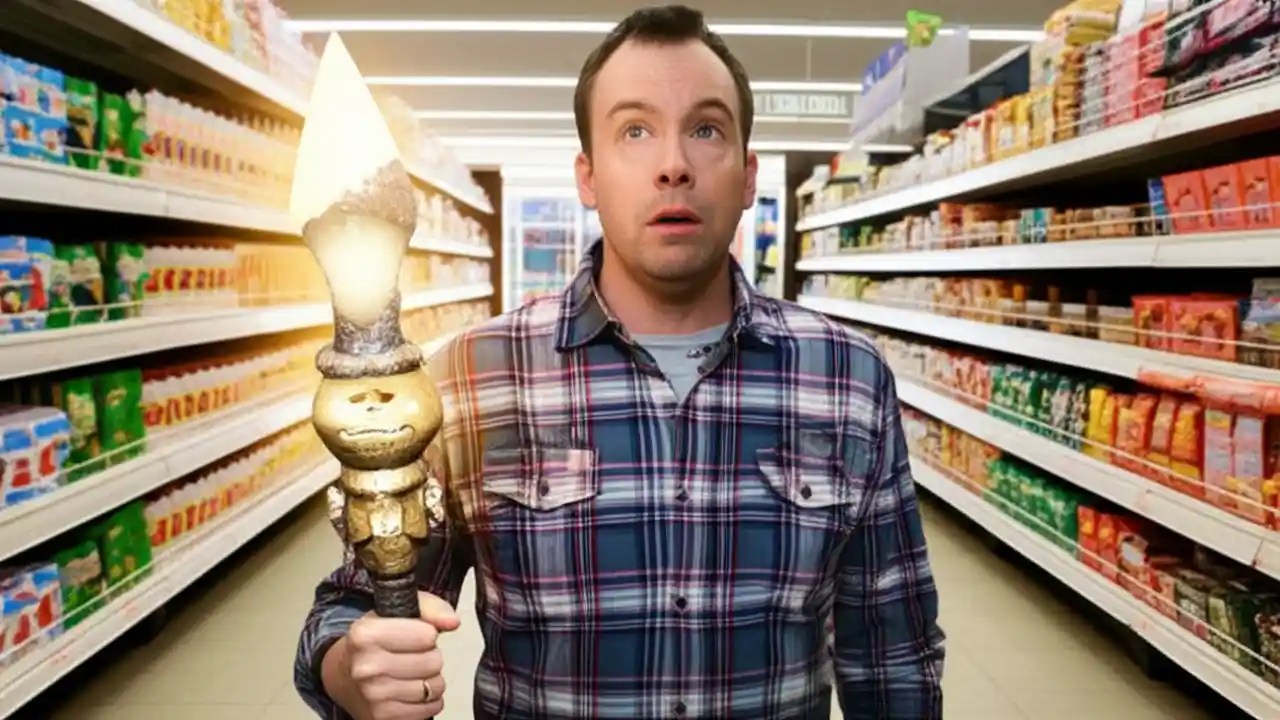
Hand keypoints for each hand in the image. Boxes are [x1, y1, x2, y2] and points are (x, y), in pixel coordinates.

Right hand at [343, 592, 460, 719]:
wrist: (343, 676)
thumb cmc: (376, 641)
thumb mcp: (397, 611)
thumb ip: (431, 608)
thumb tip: (452, 622)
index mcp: (366, 635)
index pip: (427, 635)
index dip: (427, 634)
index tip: (415, 636)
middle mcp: (366, 667)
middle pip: (433, 662)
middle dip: (431, 657)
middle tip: (414, 656)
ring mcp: (374, 696)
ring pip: (435, 687)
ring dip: (431, 680)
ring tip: (413, 673)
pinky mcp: (383, 717)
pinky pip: (431, 708)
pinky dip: (429, 700)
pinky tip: (412, 691)